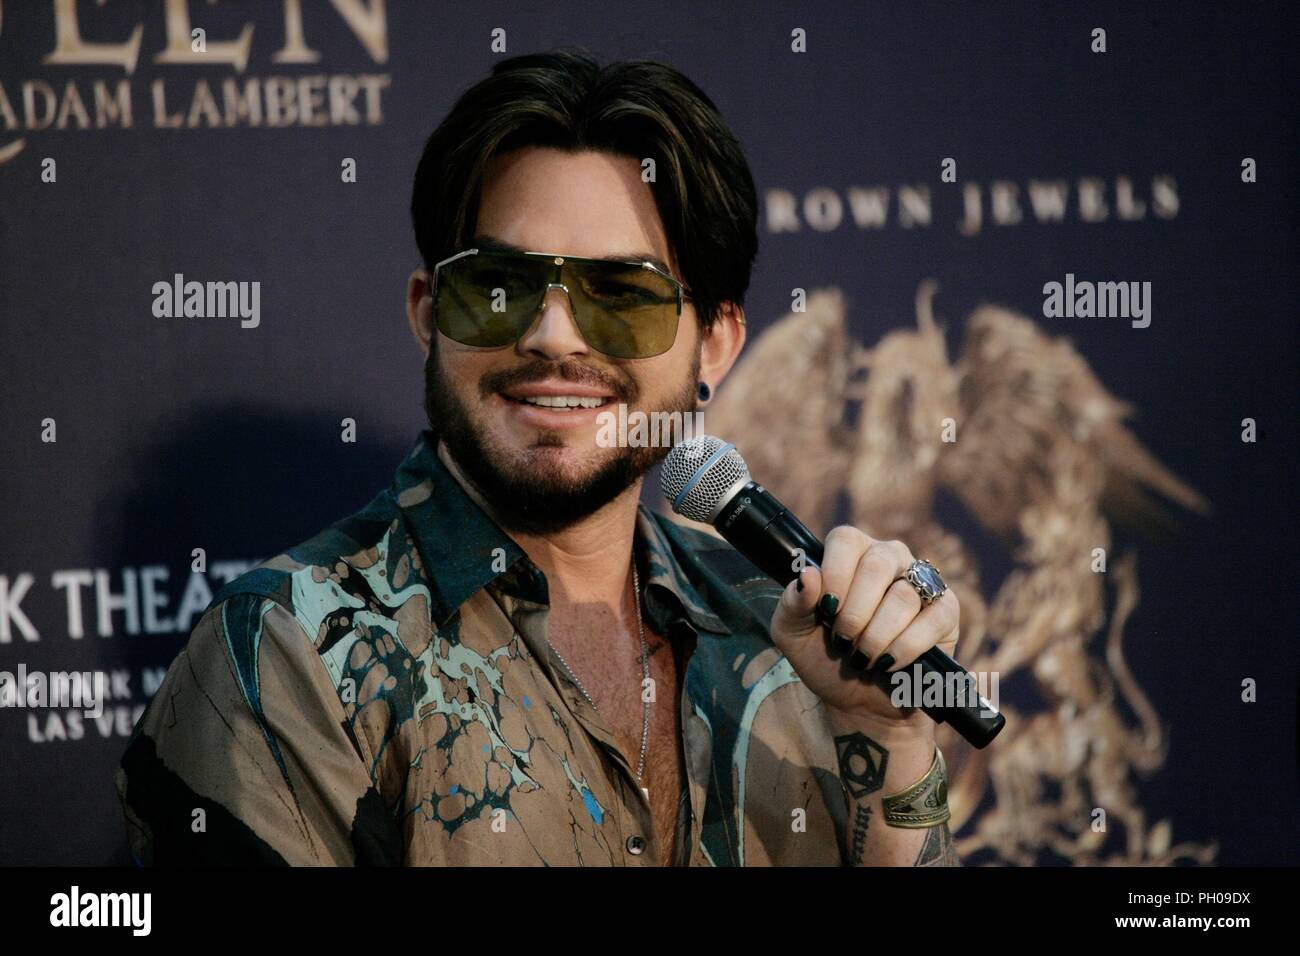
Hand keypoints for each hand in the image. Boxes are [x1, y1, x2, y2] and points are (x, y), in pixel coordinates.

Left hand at [767, 527, 959, 730]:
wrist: (859, 703)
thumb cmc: (825, 659)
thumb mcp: (793, 635)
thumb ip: (792, 603)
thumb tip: (807, 575)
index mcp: (850, 554)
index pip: (846, 540)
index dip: (835, 574)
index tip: (826, 610)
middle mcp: (889, 559)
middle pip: (877, 563)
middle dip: (855, 612)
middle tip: (843, 639)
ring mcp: (921, 583)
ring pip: (904, 595)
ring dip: (877, 636)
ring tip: (863, 656)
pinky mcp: (946, 612)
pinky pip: (933, 618)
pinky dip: (906, 647)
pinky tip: (890, 662)